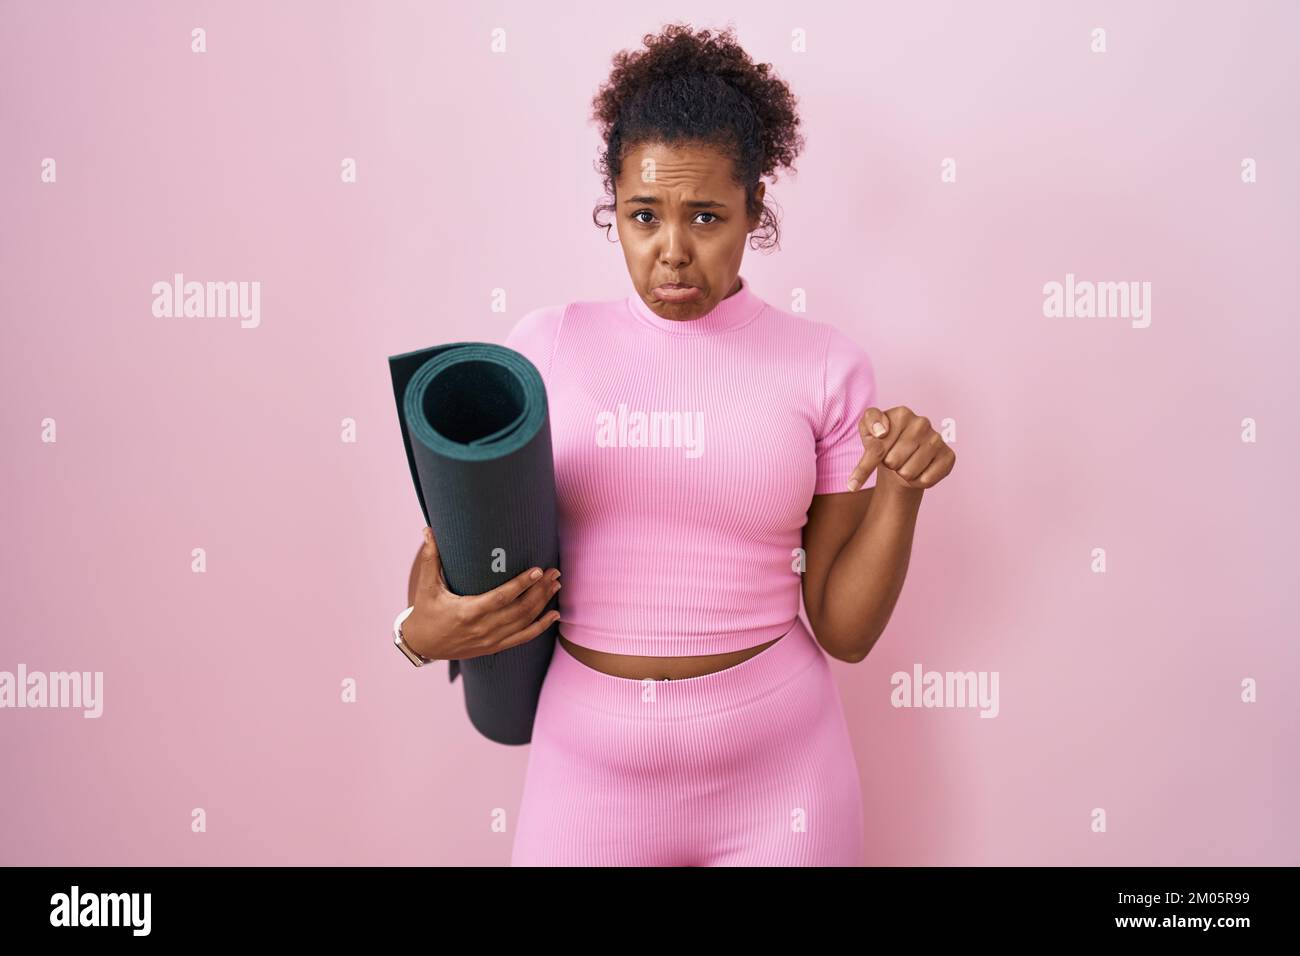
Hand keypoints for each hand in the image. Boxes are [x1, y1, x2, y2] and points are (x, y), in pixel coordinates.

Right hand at [400, 526, 560, 659]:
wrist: (422, 645)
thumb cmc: (425, 612)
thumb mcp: (426, 586)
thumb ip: (430, 557)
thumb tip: (428, 529)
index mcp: (468, 612)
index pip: (502, 597)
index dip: (522, 584)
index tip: (538, 570)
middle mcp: (482, 628)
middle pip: (519, 609)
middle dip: (540, 590)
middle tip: (554, 572)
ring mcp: (490, 640)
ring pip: (524, 622)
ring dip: (543, 604)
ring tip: (556, 585)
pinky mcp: (494, 647)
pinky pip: (523, 638)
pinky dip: (541, 627)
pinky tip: (554, 615)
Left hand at [846, 406, 955, 491]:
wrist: (904, 456)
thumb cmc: (884, 443)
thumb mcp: (867, 433)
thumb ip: (868, 425)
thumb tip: (880, 432)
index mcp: (901, 414)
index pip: (877, 448)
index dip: (865, 466)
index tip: (854, 482)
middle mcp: (922, 423)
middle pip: (892, 461)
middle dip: (888, 466)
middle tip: (892, 460)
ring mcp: (937, 439)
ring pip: (908, 473)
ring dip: (902, 475)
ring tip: (905, 465)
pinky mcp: (948, 456)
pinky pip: (926, 480)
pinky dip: (917, 482)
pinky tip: (918, 471)